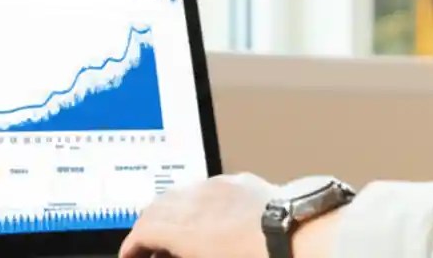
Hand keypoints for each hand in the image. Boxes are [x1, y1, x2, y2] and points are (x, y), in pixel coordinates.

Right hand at [119, 173, 276, 257]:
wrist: (300, 234)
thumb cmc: (260, 256)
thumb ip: (183, 254)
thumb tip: (171, 251)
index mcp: (184, 228)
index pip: (143, 231)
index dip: (132, 246)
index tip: (131, 255)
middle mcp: (196, 201)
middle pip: (156, 207)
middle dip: (146, 227)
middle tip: (146, 246)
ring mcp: (217, 187)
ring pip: (179, 192)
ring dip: (169, 211)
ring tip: (174, 232)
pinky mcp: (238, 181)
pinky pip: (206, 188)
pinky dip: (196, 202)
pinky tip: (206, 217)